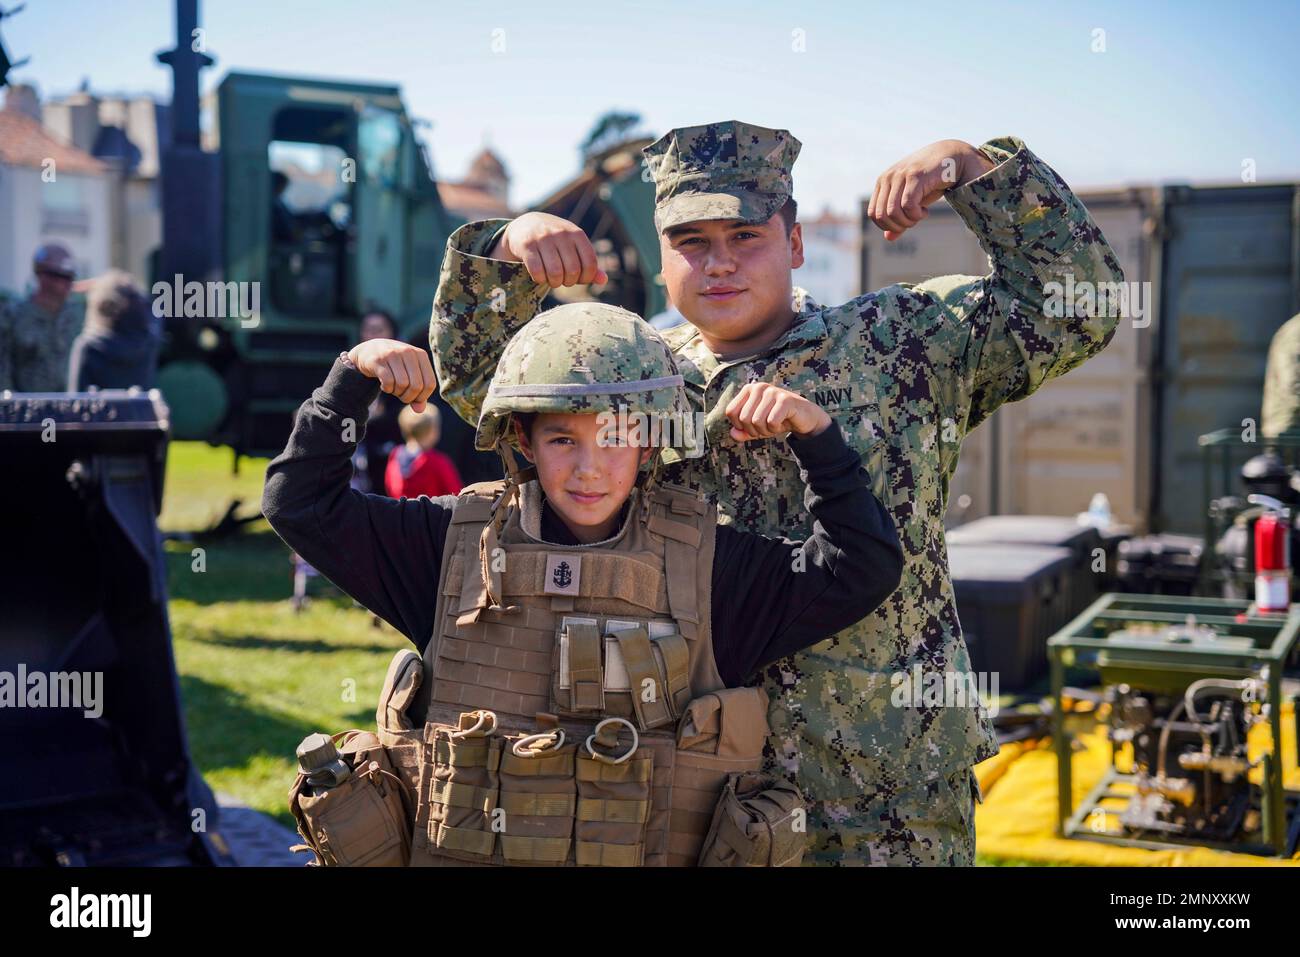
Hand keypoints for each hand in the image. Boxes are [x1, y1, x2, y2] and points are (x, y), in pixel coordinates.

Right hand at [347, 339, 437, 410]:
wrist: (370, 350)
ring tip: (392, 387)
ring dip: (396, 392)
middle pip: (416, 386)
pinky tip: (384, 385)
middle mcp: (408, 352)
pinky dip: (386, 389)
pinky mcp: (378, 360)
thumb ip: (418, 393)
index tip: (413, 397)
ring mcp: (393, 354)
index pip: (430, 383)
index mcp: (421, 355)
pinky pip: (388, 382)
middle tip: (400, 395)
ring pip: (402, 384)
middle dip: (408, 397)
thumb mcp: (410, 375)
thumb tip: (420, 410)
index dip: (422, 397)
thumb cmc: (395, 366)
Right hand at [492, 212, 607, 286]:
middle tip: (562, 280)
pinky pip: (537, 271)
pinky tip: (539, 276)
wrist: (526, 225)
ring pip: (555, 273)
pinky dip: (539, 279)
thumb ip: (588, 264)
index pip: (590, 263)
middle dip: (568, 282)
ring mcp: (543, 238)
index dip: (586, 278)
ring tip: (551, 279)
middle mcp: (561, 233)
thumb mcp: (574, 247)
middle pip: (572, 271)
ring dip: (554, 283)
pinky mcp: (527, 245)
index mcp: (577, 234)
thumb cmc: (556, 241)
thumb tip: (604, 281)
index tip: (579, 280)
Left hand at [724, 382, 830, 441]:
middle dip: (754, 430)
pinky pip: (771, 422)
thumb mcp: (756, 427)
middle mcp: (758, 387)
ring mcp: (772, 392)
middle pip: (744, 419)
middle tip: (767, 426)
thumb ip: (742, 431)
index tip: (753, 425)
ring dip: (766, 430)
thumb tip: (733, 434)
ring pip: (757, 421)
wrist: (803, 417)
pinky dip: (776, 429)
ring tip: (775, 424)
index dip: (740, 425)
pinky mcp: (785, 400)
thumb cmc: (776, 419)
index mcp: (748, 390)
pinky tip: (783, 422)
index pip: (731, 412)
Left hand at [867, 139, 995, 240]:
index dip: (888, 226)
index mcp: (882, 182)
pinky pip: (907, 205)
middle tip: (914, 220)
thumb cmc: (931, 181)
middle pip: (882, 216)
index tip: (905, 221)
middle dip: (899, 225)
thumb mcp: (912, 201)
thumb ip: (899, 217)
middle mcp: (888, 177)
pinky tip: (925, 210)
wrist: (952, 158)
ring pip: (893, 212)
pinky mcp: (915, 176)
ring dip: (908, 221)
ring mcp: (900, 175)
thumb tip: (888, 238)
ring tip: (921, 214)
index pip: (873, 214)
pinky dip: (916, 215)